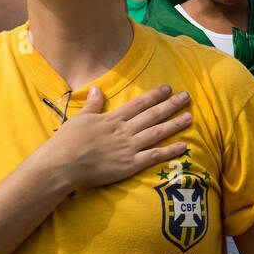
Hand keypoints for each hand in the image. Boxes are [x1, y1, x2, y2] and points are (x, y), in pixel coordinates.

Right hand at [39, 85, 191, 190]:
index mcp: (113, 119)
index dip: (154, 96)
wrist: (63, 163)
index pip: (138, 104)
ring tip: (190, 117)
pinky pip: (154, 156)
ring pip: (157, 133)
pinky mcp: (129, 165)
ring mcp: (129, 147)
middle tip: (186, 97)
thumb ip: (93, 104)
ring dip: (174, 124)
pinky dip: (169, 151)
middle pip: (152, 115)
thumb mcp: (80, 118)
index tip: (168, 88)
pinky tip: (183, 146)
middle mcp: (124, 130)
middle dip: (171, 105)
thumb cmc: (68, 142)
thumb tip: (97, 88)